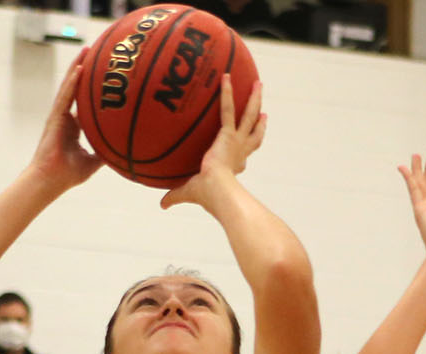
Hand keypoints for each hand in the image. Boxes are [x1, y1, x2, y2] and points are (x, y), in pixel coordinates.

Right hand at [28, 50, 102, 190]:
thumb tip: (122, 150)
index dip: (90, 86)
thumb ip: (104, 153)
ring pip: (69, 86)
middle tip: (93, 51)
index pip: (82, 101)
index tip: (101, 73)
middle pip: (75, 87)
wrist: (51, 181)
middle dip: (83, 69)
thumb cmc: (68, 175)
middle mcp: (65, 117)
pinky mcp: (54, 117)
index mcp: (73, 126)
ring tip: (86, 50)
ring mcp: (59, 115)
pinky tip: (80, 69)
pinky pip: (65, 96)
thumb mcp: (93, 161)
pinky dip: (72, 82)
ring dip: (77, 67)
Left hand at [161, 74, 264, 209]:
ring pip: (249, 115)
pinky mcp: (229, 134)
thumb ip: (176, 195)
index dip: (249, 147)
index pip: (244, 155)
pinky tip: (226, 77)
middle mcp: (240, 152)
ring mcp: (237, 141)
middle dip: (259, 121)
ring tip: (258, 84)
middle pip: (254, 133)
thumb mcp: (190, 193)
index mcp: (235, 165)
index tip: (251, 140)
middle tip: (264, 111)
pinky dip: (227, 92)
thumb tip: (162, 205)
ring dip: (254, 98)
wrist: (216, 190)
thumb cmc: (206, 196)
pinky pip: (228, 108)